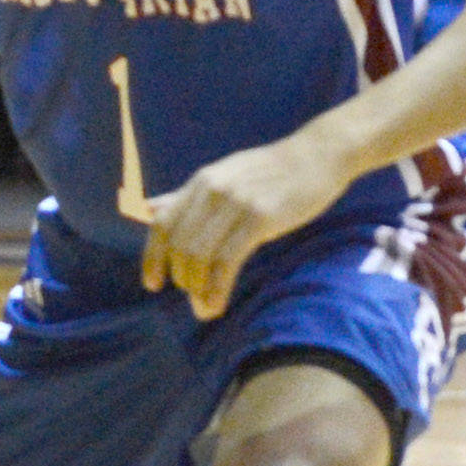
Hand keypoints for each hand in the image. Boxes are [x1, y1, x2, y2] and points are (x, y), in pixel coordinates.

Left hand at [140, 131, 349, 320]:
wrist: (316, 156)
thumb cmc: (270, 171)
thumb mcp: (223, 177)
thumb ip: (185, 196)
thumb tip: (148, 208)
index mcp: (201, 182)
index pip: (163, 224)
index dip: (152, 257)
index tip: (152, 283)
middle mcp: (212, 191)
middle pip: (180, 245)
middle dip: (181, 278)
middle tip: (191, 298)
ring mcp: (236, 203)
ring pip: (200, 255)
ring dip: (197, 289)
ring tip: (204, 308)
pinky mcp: (260, 218)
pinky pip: (227, 261)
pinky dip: (217, 288)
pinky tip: (217, 304)